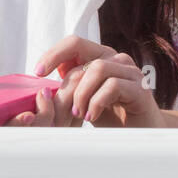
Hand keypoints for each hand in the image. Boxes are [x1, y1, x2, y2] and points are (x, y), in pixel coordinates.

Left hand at [31, 35, 164, 127]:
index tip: (38, 72)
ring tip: (80, 114)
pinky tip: (93, 115)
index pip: (73, 43)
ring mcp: (130, 71)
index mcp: (100, 58)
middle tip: (57, 101)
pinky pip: (112, 85)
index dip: (53, 53)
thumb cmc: (110, 116)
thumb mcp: (83, 100)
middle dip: (61, 72)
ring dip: (81, 94)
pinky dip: (97, 102)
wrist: (140, 134)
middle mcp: (116, 59)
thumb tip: (43, 82)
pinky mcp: (140, 88)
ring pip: (97, 68)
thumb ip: (70, 87)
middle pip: (82, 46)